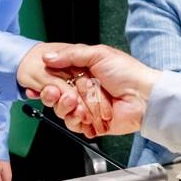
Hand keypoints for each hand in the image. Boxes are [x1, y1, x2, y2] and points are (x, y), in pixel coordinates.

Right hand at [29, 44, 158, 138]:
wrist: (144, 96)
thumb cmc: (127, 73)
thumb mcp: (99, 54)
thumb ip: (71, 55)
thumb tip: (48, 57)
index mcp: (83, 72)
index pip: (56, 78)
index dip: (45, 82)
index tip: (35, 85)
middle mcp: (83, 90)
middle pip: (55, 97)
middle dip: (51, 96)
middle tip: (54, 92)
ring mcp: (87, 107)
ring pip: (62, 112)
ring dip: (64, 108)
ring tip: (74, 103)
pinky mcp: (92, 124)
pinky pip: (74, 126)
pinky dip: (76, 121)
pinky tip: (83, 115)